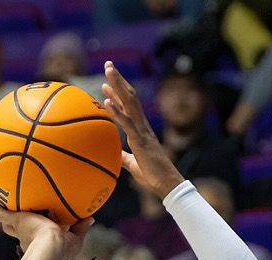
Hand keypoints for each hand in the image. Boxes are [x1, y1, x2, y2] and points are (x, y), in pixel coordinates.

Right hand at [0, 196, 92, 255]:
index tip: (35, 227)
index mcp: (37, 240)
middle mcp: (25, 235)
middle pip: (15, 229)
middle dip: (12, 224)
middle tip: (10, 217)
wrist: (51, 248)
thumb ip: (81, 228)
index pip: (32, 235)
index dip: (32, 232)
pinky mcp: (16, 220)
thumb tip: (91, 218)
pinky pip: (1, 212)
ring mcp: (19, 228)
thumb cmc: (63, 249)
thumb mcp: (75, 238)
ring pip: (5, 220)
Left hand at [102, 62, 184, 199]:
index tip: (107, 81)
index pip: (128, 106)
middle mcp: (142, 125)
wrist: (165, 184)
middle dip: (119, 80)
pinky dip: (116, 111)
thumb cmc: (151, 175)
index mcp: (140, 129)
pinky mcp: (140, 141)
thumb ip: (124, 156)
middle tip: (108, 64)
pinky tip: (106, 101)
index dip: (118, 92)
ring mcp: (142, 131)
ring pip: (129, 103)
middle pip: (129, 96)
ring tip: (107, 73)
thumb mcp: (133, 164)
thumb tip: (114, 154)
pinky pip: (127, 123)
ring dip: (117, 87)